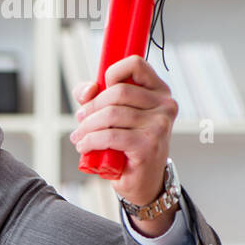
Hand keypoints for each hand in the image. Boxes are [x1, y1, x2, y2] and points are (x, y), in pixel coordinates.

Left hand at [69, 54, 177, 232]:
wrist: (143, 180)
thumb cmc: (127, 144)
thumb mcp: (111, 115)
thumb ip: (96, 95)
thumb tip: (88, 90)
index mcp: (159, 92)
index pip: (136, 64)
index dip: (111, 73)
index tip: (97, 91)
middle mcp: (165, 105)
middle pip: (117, 92)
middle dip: (91, 107)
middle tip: (81, 121)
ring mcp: (159, 125)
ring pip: (110, 114)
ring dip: (86, 127)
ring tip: (79, 137)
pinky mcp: (148, 145)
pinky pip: (110, 135)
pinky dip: (90, 141)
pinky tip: (84, 147)